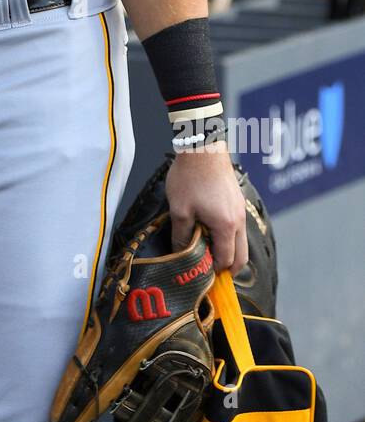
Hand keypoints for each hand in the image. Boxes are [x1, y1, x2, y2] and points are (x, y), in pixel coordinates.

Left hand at [165, 140, 247, 276]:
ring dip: (227, 249)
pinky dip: (227, 235)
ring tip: (205, 248)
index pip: (226, 260)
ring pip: (240, 241)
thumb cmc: (190, 177)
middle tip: (208, 270)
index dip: (214, 271)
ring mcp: (240, 209)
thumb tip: (181, 254)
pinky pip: (236, 226)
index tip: (200, 275)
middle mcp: (238, 220)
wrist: (202, 147)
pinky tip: (208, 228)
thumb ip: (181, 236)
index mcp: (226, 227)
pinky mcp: (236, 200)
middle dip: (227, 266)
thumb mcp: (180, 210)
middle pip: (241, 256)